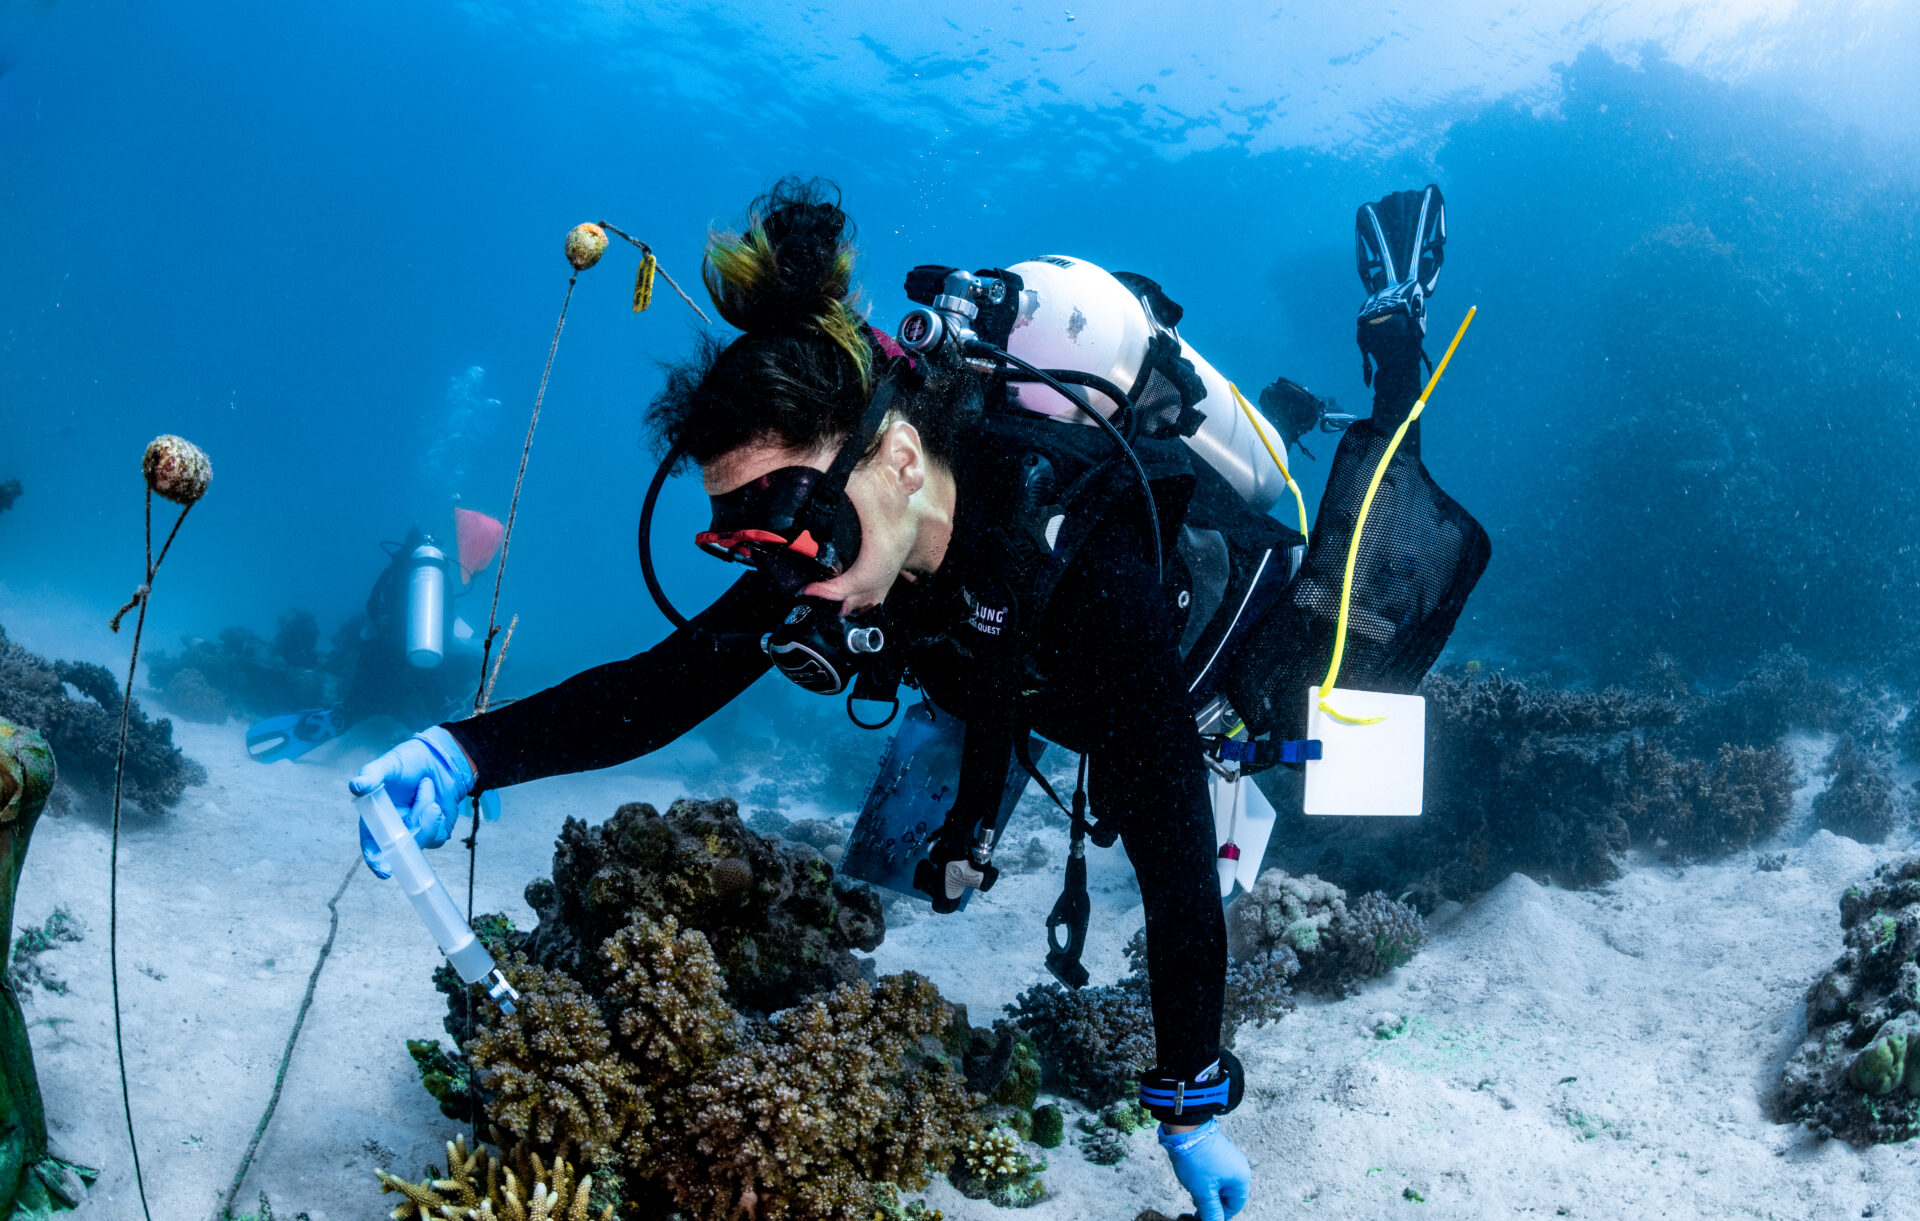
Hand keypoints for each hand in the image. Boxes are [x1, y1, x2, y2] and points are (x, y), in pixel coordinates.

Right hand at [350, 726, 488, 876]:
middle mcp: (393, 831)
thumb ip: (371, 777)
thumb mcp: (388, 765)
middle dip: (413, 835)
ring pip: (421, 840)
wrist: (439, 759)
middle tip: (427, 805)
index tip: (385, 870)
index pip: (372, 847)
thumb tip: (356, 786)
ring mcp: (414, 833)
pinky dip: (437, 817)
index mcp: (375, 819)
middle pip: (400, 850)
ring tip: (426, 787)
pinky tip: (435, 800)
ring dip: (426, 811)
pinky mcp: (433, 832)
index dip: (376, 861)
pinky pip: (437, 836)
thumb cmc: (407, 762)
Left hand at [1159, 1119, 1250, 1220]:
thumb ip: (1211, 1212)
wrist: (1185, 1127)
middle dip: (1211, 1202)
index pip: (1234, 1207)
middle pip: (1227, 1195)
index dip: (1218, 1214)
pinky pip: (1215, 1172)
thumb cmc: (1196, 1159)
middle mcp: (1239, 1167)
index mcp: (1241, 1178)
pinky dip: (1205, 1179)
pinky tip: (1193, 1177)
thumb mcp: (1203, 1192)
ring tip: (1193, 1188)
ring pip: (1219, 1184)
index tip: (1203, 1216)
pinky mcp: (1218, 1151)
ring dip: (1207, 1190)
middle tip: (1195, 1203)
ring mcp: (1229, 1158)